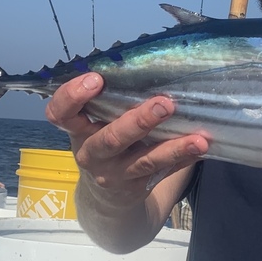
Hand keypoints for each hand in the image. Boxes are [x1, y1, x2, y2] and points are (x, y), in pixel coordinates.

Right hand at [45, 73, 209, 204]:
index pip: (60, 114)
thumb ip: (110, 101)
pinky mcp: (137, 187)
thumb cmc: (104, 141)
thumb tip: (146, 64)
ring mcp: (115, 174)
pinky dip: (183, 159)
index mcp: (77, 131)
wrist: (106, 196)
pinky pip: (164, 172)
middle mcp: (92, 154)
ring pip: (144, 161)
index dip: (73, 96)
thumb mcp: (96, 123)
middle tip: (164, 104)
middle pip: (111, 139)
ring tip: (196, 139)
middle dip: (139, 121)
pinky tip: (200, 148)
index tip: (96, 79)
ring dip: (172, 148)